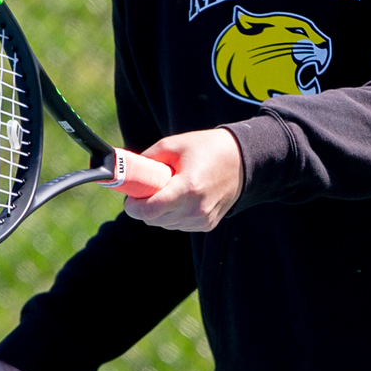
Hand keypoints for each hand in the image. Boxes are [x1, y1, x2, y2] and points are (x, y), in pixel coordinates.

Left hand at [121, 128, 242, 232]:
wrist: (242, 160)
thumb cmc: (206, 148)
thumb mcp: (173, 145)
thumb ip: (147, 160)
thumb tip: (128, 173)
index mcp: (187, 188)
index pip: (149, 211)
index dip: (133, 206)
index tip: (130, 197)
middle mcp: (196, 210)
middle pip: (153, 220)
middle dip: (144, 207)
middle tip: (148, 189)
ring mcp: (203, 220)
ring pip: (165, 225)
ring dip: (159, 212)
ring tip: (170, 190)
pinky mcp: (206, 225)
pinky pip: (178, 225)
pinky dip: (174, 214)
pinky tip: (183, 197)